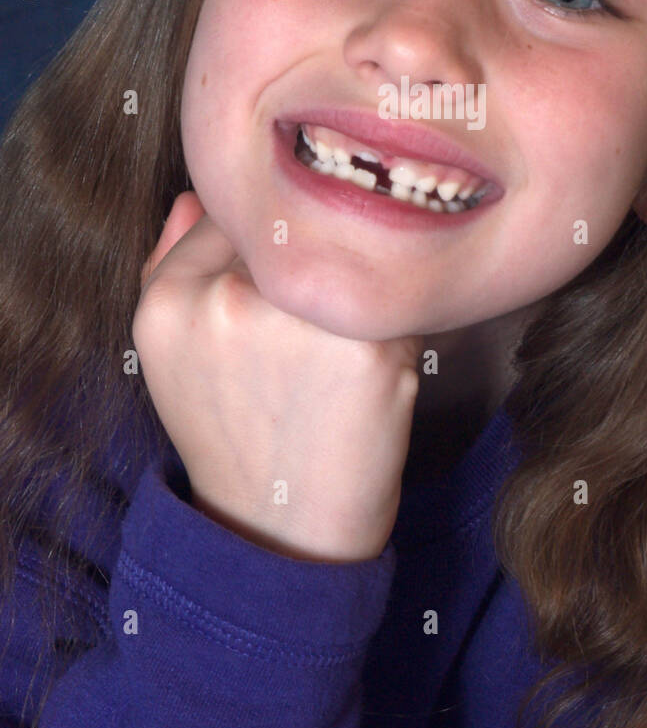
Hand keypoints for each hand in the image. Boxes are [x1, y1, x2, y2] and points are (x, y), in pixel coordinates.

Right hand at [132, 191, 421, 560]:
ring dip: (360, 290)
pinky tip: (374, 376)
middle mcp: (223, 301)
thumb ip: (174, 262)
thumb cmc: (235, 432)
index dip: (272, 249)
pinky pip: (398, 295)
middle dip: (317, 266)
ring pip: (350, 253)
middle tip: (318, 328)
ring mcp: (294, 320)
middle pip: (296, 228)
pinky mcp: (364, 346)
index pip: (234, 213)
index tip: (286, 290)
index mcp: (167, 298)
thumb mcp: (175, 351)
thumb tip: (195, 193)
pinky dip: (397, 328)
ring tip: (341, 355)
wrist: (280, 533)